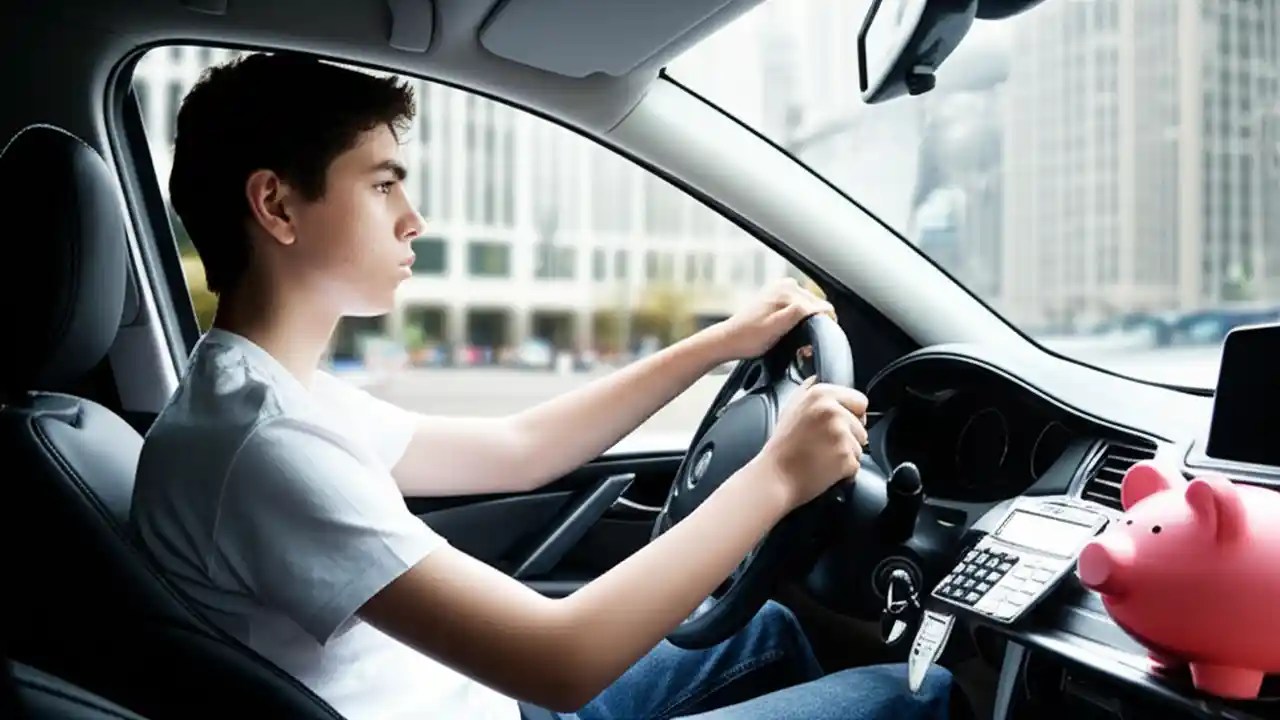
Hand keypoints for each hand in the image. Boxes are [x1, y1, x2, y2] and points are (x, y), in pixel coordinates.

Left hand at [710, 278, 834, 360]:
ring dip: (808, 321)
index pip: (821, 306)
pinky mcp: (777, 297)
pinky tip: (791, 331)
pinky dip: (799, 319)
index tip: (818, 341)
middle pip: (816, 306)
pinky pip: (798, 308)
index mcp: (787, 290)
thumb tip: (822, 306)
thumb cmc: (749, 338)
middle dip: (816, 322)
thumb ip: (799, 313)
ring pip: (808, 307)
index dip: (825, 325)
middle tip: (806, 344)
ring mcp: (781, 289)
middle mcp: (785, 285)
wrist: (729, 340)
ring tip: (799, 339)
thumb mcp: (777, 327)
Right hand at [751, 379, 868, 510]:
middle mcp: (834, 411)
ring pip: (860, 446)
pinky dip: (844, 471)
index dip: (851, 415)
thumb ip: (807, 389)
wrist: (774, 478)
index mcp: (821, 395)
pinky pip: (856, 464)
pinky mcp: (847, 458)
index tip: (836, 425)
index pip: (860, 401)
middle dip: (849, 436)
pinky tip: (825, 469)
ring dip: (846, 454)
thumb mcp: (790, 408)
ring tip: (822, 456)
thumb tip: (819, 377)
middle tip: (824, 444)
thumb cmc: (781, 447)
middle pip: (862, 425)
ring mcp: (842, 435)